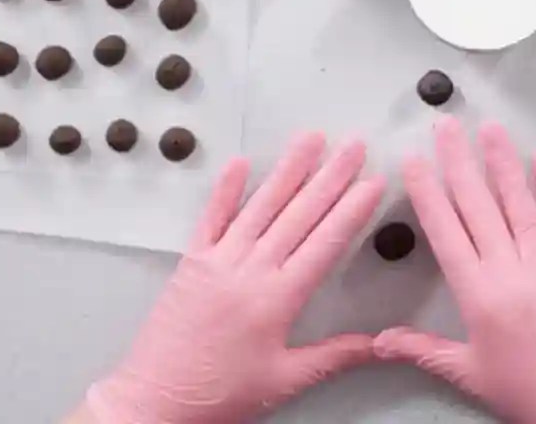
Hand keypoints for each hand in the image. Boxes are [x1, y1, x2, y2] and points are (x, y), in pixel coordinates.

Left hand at [83, 133, 384, 423]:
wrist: (155, 402)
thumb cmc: (220, 396)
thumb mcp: (286, 380)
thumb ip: (335, 356)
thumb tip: (380, 344)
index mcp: (277, 299)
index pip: (325, 242)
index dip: (352, 209)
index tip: (373, 181)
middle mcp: (249, 271)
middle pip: (299, 214)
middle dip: (331, 176)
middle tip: (354, 145)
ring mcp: (218, 261)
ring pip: (261, 206)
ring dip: (288, 169)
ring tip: (311, 139)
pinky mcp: (191, 262)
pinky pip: (212, 218)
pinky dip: (226, 189)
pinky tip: (241, 162)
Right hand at [375, 118, 535, 423]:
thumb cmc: (531, 394)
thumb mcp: (469, 373)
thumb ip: (423, 349)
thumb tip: (380, 340)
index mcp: (479, 296)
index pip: (446, 232)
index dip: (428, 192)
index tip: (415, 161)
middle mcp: (512, 272)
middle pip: (479, 206)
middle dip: (459, 162)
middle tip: (447, 126)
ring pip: (520, 204)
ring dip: (504, 164)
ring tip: (490, 130)